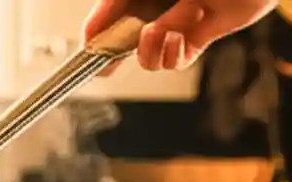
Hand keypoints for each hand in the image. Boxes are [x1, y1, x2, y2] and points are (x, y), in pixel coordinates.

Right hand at [83, 0, 277, 70]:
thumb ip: (119, 2)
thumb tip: (94, 30)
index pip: (110, 10)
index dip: (97, 31)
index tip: (88, 48)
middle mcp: (160, 2)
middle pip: (125, 35)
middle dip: (115, 52)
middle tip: (106, 66)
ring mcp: (180, 19)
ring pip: (149, 53)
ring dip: (149, 50)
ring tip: (164, 32)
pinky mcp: (203, 34)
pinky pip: (176, 59)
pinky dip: (170, 56)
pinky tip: (175, 39)